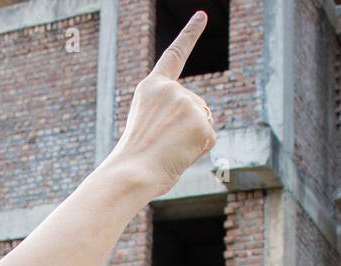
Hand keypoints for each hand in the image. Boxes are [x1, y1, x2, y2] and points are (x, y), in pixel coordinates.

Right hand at [105, 10, 216, 197]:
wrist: (132, 173)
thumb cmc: (133, 158)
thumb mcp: (146, 126)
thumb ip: (170, 115)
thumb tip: (200, 125)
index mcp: (152, 87)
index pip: (175, 55)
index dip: (190, 34)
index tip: (203, 16)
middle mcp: (172, 89)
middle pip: (195, 106)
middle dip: (186, 126)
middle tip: (161, 145)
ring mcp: (189, 104)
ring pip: (202, 123)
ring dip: (190, 140)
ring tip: (167, 151)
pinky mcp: (203, 124)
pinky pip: (208, 139)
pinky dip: (197, 151)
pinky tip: (179, 154)